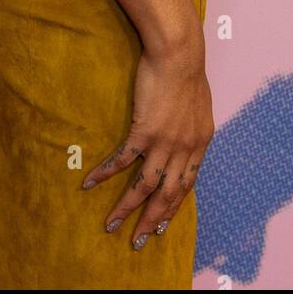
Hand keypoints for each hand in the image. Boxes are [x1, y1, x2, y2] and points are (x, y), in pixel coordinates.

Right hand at [81, 34, 213, 249]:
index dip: (174, 206)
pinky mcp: (144, 131)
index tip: (163, 223)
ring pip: (145, 186)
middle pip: (168, 195)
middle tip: (138, 240)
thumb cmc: (187, 70)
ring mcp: (165, 142)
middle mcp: (185, 148)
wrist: (178, 53)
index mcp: (201, 142)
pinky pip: (123, 160)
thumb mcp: (198, 104)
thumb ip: (192, 125)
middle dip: (153, 221)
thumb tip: (185, 134)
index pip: (187, 184)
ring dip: (127, 208)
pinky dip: (106, 174)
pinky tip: (91, 183)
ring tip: (112, 224)